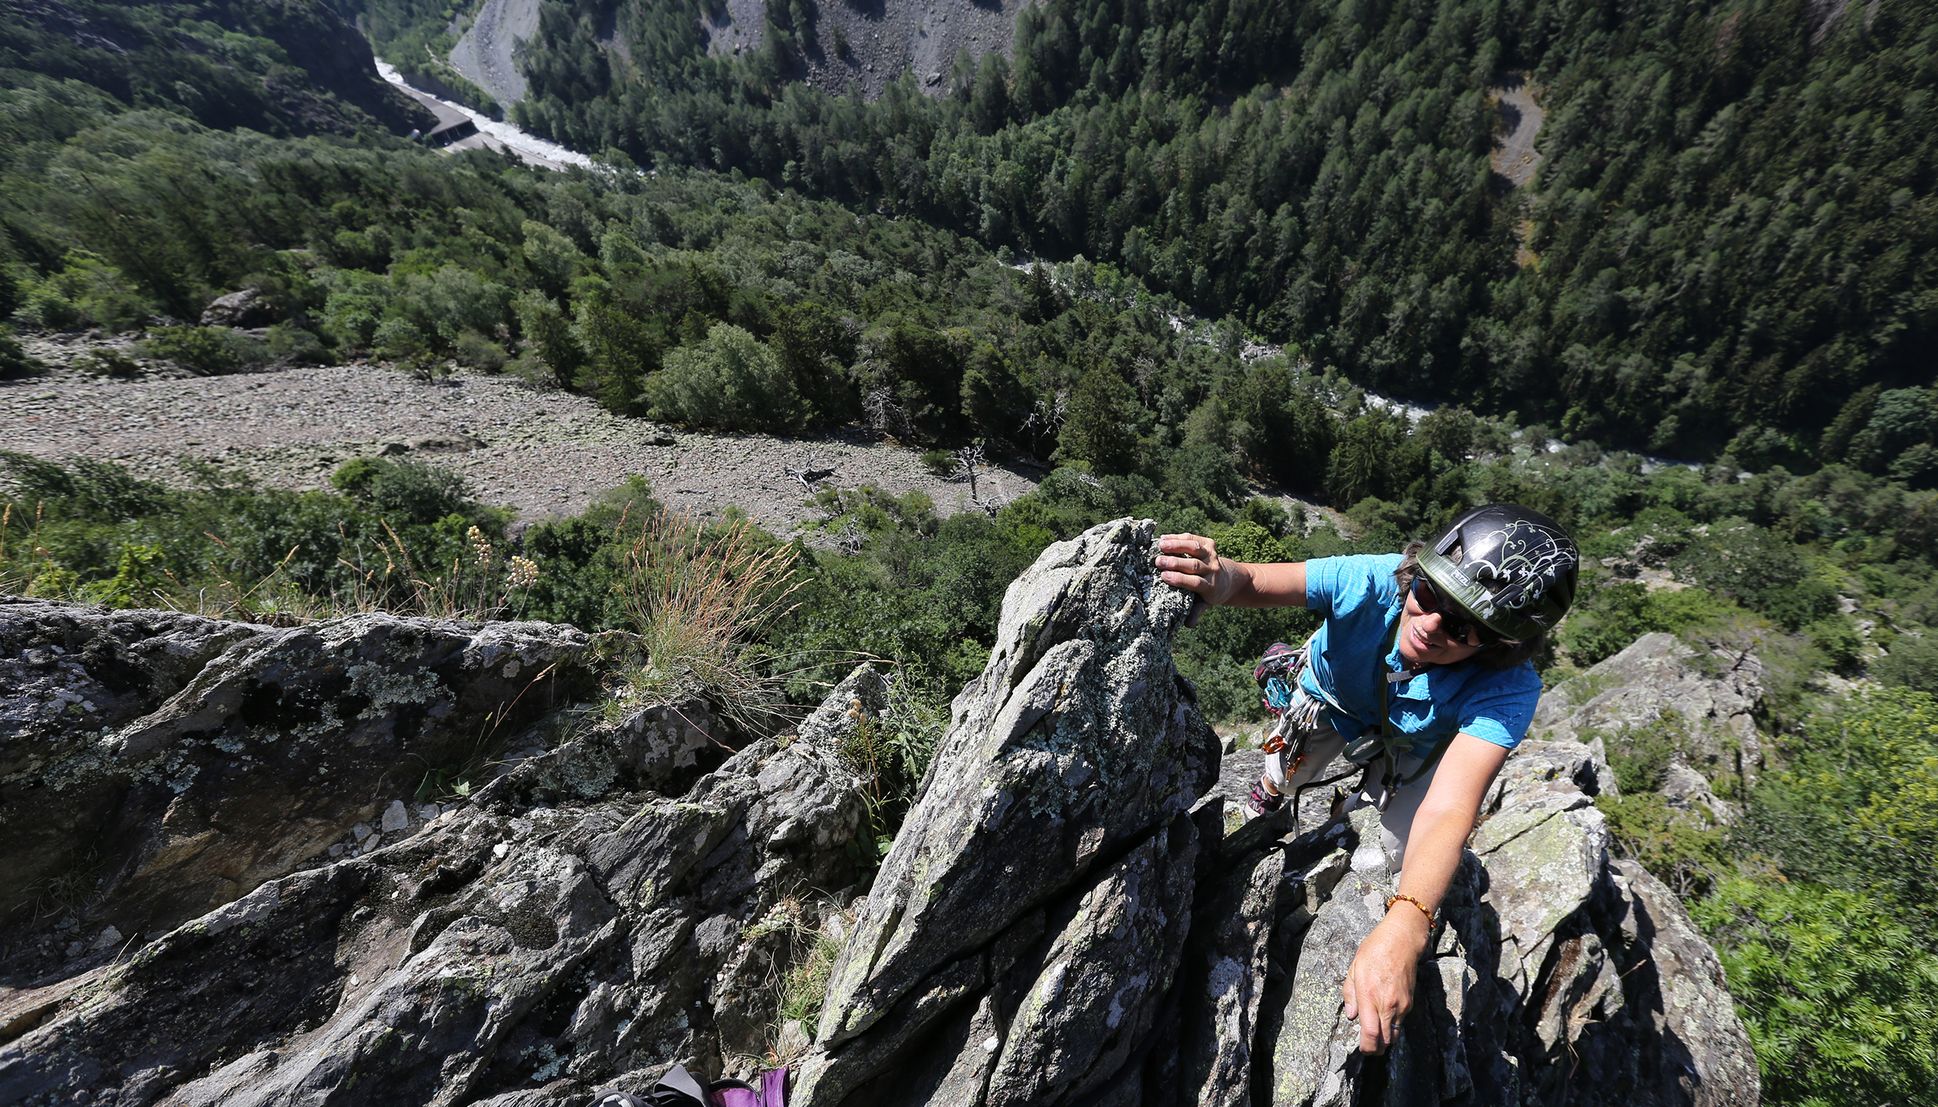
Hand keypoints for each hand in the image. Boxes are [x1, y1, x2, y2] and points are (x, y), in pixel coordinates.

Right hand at [1155, 533, 1239, 623]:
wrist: (1228, 578)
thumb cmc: (1209, 593)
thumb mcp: (1205, 604)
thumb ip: (1197, 612)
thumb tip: (1188, 624)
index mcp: (1211, 587)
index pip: (1195, 582)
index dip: (1180, 579)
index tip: (1164, 577)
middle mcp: (1213, 570)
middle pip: (1194, 565)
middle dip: (1175, 562)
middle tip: (1158, 561)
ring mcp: (1212, 556)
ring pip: (1195, 548)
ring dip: (1177, 545)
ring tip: (1160, 545)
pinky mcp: (1210, 544)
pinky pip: (1194, 538)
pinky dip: (1179, 537)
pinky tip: (1165, 538)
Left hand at [1340, 910, 1429, 1053]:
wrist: (1402, 941)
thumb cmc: (1374, 950)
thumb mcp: (1354, 968)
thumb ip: (1350, 994)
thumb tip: (1352, 1016)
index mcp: (1369, 996)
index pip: (1371, 1033)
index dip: (1367, 1047)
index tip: (1362, 1049)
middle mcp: (1387, 1004)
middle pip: (1385, 1041)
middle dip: (1376, 1049)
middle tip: (1369, 1048)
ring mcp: (1401, 1005)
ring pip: (1394, 1033)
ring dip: (1385, 1038)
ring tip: (1376, 1033)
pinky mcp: (1410, 1002)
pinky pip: (1400, 1022)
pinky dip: (1392, 1025)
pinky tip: (1384, 1016)